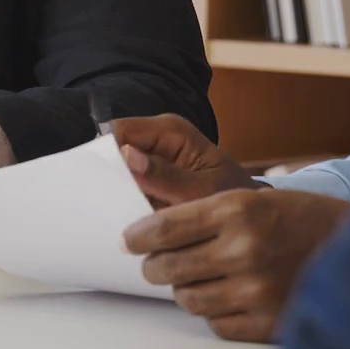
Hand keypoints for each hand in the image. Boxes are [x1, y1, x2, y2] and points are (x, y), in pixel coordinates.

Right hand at [111, 114, 256, 205]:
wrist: (250, 213)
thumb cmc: (234, 197)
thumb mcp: (203, 190)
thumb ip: (167, 176)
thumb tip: (128, 156)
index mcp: (170, 130)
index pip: (121, 130)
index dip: (105, 153)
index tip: (100, 183)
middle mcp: (158, 137)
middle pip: (114, 148)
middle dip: (109, 175)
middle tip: (109, 205)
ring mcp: (153, 157)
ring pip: (118, 168)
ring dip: (117, 191)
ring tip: (122, 214)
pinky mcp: (151, 176)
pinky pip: (128, 183)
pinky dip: (126, 200)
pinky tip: (131, 218)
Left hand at [123, 188, 349, 341]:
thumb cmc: (301, 219)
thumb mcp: (252, 198)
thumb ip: (203, 212)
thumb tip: (147, 233)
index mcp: (237, 210)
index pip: (163, 228)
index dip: (138, 237)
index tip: (130, 241)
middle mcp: (243, 249)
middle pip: (167, 267)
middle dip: (155, 266)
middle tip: (157, 263)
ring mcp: (255, 290)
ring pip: (188, 299)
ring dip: (185, 290)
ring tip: (198, 278)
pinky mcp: (267, 322)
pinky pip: (216, 323)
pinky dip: (215, 312)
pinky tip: (228, 296)